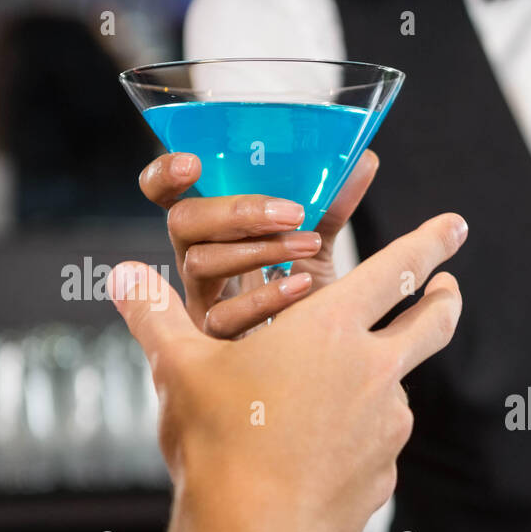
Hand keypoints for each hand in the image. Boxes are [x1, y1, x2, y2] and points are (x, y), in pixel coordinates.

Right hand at [108, 212, 466, 531]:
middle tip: (448, 288)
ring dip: (377, 383)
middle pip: (433, 322)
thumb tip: (122, 276)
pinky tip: (317, 457)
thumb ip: (155, 317)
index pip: (398, 267)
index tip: (456, 226)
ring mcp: (388, 424)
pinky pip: (376, 445)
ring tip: (327, 401)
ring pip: (396, 389)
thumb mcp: (179, 370)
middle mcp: (376, 371)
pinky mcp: (386, 472)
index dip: (432, 241)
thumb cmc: (219, 442)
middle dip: (445, 298)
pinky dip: (357, 439)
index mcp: (334, 327)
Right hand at [137, 148, 379, 337]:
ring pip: (199, 265)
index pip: (168, 194)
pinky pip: (224, 317)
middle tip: (288, 211)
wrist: (321, 371)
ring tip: (307, 245)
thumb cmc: (306, 305)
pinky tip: (301, 287)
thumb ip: (331, 207)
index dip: (166, 175)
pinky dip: (265, 299)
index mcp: (212, 232)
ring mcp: (202, 305)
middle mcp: (198, 264)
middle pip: (182, 223)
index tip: (192, 161)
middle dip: (233, 211)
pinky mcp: (216, 345)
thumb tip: (363, 161)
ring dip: (256, 249)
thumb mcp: (316, 249)